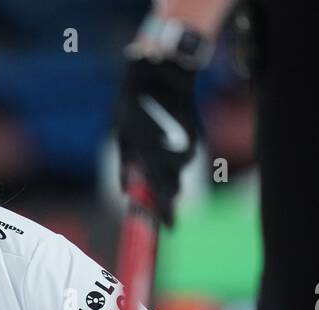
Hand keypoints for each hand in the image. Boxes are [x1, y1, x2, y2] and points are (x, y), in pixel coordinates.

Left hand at [115, 54, 198, 226]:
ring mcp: (187, 145)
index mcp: (151, 157)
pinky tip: (166, 142)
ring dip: (169, 173)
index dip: (166, 213)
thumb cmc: (134, 103)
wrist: (163, 72)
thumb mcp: (123, 136)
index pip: (162, 193)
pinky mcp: (195, 135)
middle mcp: (173, 154)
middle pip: (174, 186)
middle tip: (162, 206)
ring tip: (157, 163)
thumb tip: (127, 193)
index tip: (170, 228)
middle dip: (166, 196)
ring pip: (179, 171)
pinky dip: (175, 156)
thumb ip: (127, 167)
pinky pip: (185, 155)